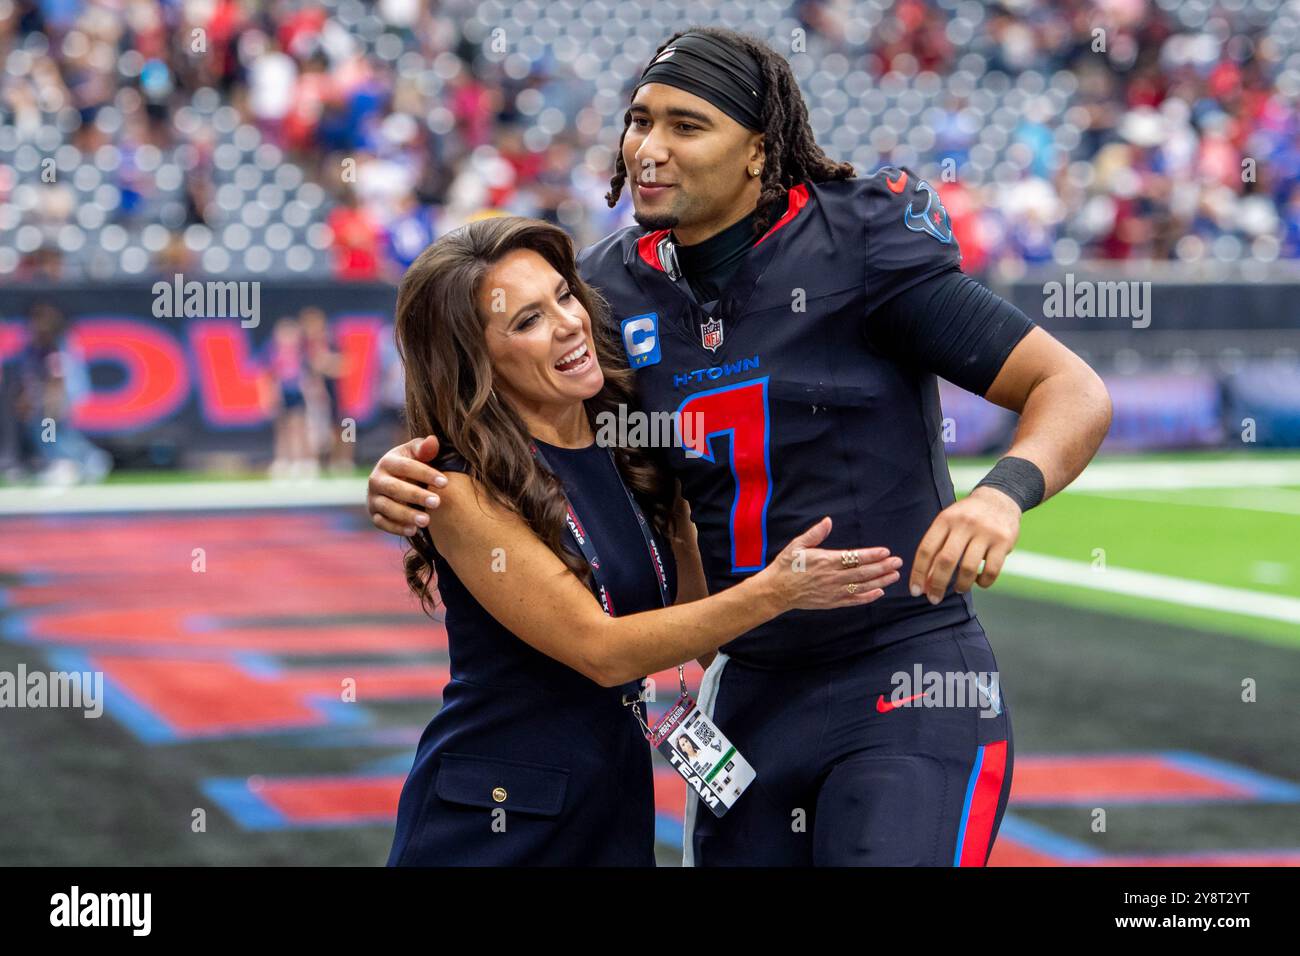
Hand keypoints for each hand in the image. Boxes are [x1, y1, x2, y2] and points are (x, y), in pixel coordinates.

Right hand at [367, 435, 449, 535]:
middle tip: (437, 502)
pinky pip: (382, 523)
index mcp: (388, 462)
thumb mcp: (418, 453)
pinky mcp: (374, 515)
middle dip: (415, 496)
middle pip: (394, 488)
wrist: (398, 480)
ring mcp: (373, 498)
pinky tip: (413, 530)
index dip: (425, 474)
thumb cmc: (413, 464)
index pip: (406, 467)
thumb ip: (425, 448)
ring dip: (406, 515)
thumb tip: (433, 441)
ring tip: (426, 521)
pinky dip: (396, 528)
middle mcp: (376, 480)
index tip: (445, 483)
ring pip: (387, 507)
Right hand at [757, 517, 900, 610]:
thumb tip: (828, 520)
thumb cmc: (786, 565)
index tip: (886, 551)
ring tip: (894, 576)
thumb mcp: (797, 545)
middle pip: (863, 573)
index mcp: (826, 561)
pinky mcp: (831, 602)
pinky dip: (867, 597)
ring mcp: (833, 591)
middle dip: (882, 567)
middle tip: (898, 563)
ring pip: (862, 587)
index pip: (854, 557)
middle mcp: (832, 577)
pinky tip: (879, 592)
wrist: (776, 590)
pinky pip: (853, 600)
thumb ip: (815, 534)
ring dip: (880, 581)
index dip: (871, 555)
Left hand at [909, 486, 1020, 603]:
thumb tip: (926, 584)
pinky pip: (991, 570)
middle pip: (946, 560)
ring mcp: (985, 532)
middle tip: (934, 599)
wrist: (999, 499)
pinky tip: (979, 581)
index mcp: (945, 519)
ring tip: (959, 589)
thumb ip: (936, 551)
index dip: (919, 573)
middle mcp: (964, 524)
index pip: (926, 549)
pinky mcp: (1004, 541)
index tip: (916, 591)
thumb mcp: (948, 526)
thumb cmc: (966, 518)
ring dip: (961, 585)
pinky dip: (983, 582)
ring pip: (968, 568)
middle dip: (937, 585)